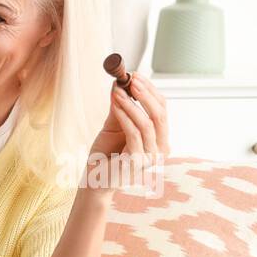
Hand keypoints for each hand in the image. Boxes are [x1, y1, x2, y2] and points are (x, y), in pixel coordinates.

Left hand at [84, 71, 170, 195]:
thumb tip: (119, 83)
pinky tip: (115, 105)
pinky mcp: (138, 162)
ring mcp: (152, 157)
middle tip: (131, 79)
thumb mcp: (114, 126)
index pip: (162, 109)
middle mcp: (161, 149)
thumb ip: (120, 107)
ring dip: (131, 104)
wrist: (94, 181)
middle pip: (160, 114)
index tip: (136, 76)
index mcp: (160, 139)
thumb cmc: (105, 155)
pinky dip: (124, 116)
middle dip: (145, 94)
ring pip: (147, 123)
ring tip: (117, 92)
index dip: (150, 91)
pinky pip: (134, 133)